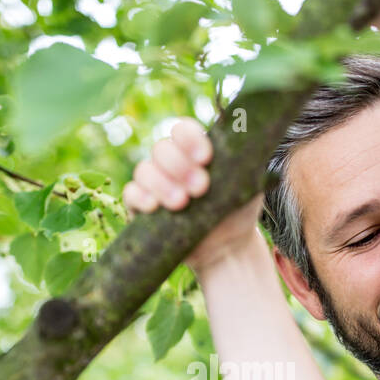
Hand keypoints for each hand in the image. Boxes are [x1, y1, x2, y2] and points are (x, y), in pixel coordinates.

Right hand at [121, 117, 265, 274]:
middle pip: (162, 148)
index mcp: (195, 150)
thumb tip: (248, 130)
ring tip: (182, 204)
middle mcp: (171, 163)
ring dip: (162, 184)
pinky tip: (154, 207)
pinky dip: (140, 197)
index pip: (183, 130)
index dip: (190, 139)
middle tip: (201, 188)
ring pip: (144, 170)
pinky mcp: (141, 207)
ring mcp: (154, 184)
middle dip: (180, 166)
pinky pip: (130, 193)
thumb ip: (247, 157)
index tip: (206, 158)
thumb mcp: (249, 183)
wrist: (227, 249)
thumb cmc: (238, 211)